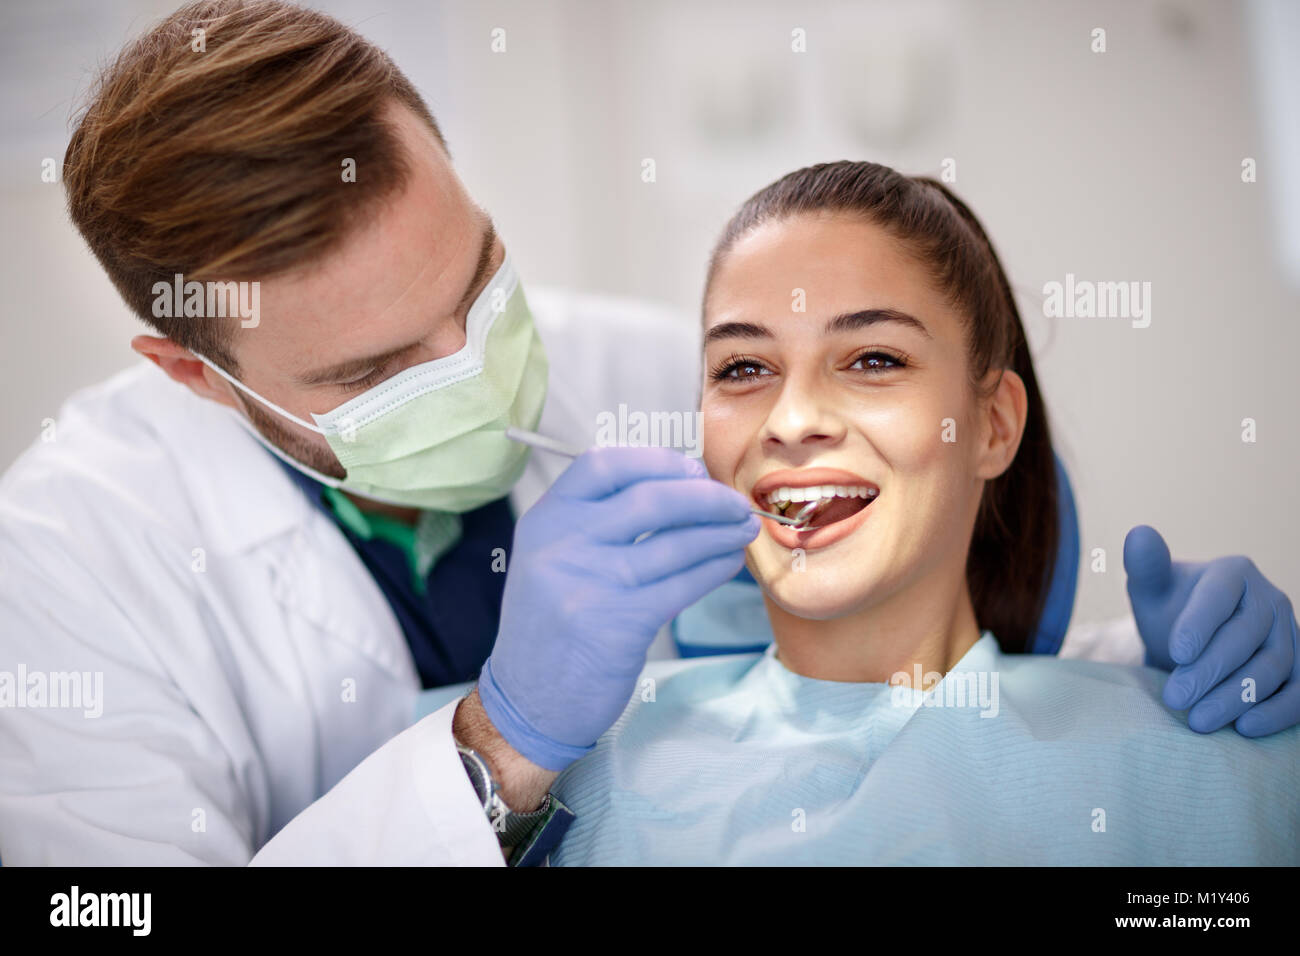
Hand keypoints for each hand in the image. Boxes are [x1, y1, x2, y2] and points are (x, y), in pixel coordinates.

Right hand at [478, 446, 758, 770]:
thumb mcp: (552, 558)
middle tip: (735, 503)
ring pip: (676, 543)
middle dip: (706, 496)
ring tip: (743, 529)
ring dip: (722, 533)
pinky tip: (728, 563)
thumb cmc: (553, 624)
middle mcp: (562, 545)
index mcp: (545, 520)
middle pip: (651, 499)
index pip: (603, 465)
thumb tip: (681, 486)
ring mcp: (591, 584)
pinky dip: (715, 569)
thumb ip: (596, 522)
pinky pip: (684, 585)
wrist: (529, 700)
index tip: (691, 470)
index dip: (656, 461)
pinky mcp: (621, 624)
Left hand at [1124, 525, 1297, 736]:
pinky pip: (1298, 692)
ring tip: (1198, 721)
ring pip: (1272, 667)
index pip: (1220, 596)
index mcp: (1234, 571)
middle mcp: (1270, 598)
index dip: (1201, 623)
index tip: (1176, 652)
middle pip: (1245, 637)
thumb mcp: (1151, 587)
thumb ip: (1146, 564)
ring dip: (1236, 697)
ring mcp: (1290, 634)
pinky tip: (1245, 729)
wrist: (1194, 640)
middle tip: (1175, 699)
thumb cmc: (1169, 608)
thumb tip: (1139, 533)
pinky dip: (1276, 713)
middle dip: (1209, 671)